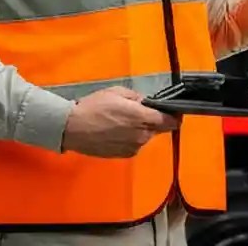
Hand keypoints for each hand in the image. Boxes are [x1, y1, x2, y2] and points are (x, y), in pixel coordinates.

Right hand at [61, 86, 179, 158]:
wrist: (74, 128)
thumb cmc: (94, 106)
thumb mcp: (117, 92)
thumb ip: (137, 98)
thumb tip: (146, 103)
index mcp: (142, 118)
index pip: (170, 122)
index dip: (174, 116)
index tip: (172, 112)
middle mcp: (142, 136)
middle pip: (158, 129)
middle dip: (154, 121)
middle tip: (140, 112)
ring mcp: (133, 148)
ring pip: (146, 137)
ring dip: (141, 130)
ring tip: (123, 122)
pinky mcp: (124, 155)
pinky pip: (135, 145)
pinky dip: (131, 138)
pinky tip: (116, 132)